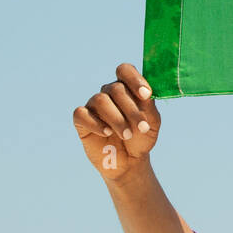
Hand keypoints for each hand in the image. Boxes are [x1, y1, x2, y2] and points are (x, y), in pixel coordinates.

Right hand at [73, 62, 160, 179]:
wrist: (129, 161)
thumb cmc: (141, 137)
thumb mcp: (152, 122)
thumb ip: (149, 106)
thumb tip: (146, 94)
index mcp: (126, 87)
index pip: (125, 70)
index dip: (134, 79)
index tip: (145, 95)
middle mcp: (108, 92)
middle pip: (116, 88)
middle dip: (131, 109)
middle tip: (141, 127)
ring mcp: (93, 105)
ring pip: (100, 100)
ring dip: (117, 119)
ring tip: (127, 135)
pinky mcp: (81, 120)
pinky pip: (81, 113)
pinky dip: (95, 123)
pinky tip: (106, 133)